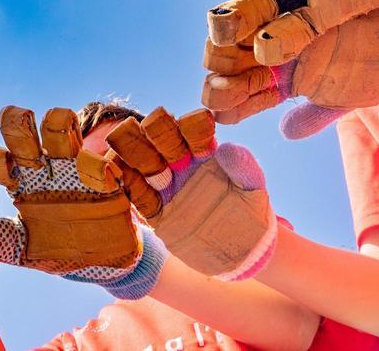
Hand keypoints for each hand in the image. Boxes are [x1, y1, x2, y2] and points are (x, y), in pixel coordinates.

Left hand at [0, 106, 165, 298]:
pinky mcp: (108, 177)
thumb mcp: (26, 251)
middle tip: (14, 117)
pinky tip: (102, 172)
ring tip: (59, 120)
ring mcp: (75, 166)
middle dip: (17, 123)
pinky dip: (101, 163)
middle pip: (24, 133)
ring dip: (59, 121)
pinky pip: (105, 160)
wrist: (101, 262)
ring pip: (62, 130)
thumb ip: (4, 242)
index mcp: (20, 181)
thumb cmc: (57, 249)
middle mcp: (44, 167)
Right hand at [105, 107, 276, 280]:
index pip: (189, 124)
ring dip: (136, 155)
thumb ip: (245, 169)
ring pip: (134, 153)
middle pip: (154, 129)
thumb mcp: (255, 193)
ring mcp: (162, 183)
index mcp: (204, 150)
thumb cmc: (252, 217)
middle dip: (157, 136)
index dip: (189, 128)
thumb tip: (225, 147)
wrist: (241, 254)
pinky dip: (123, 184)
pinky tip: (129, 186)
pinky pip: (130, 190)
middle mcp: (179, 160)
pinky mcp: (152, 209)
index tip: (200, 150)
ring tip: (156, 177)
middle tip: (171, 159)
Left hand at [202, 0, 378, 138]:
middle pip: (227, 66)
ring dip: (221, 45)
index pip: (241, 99)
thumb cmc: (370, 72)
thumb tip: (286, 133)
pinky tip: (236, 23)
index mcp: (278, 82)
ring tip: (220, 52)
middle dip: (217, 78)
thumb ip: (315, 116)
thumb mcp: (344, 100)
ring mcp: (275, 25)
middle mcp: (269, 54)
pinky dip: (246, 14)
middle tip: (218, 86)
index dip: (226, 107)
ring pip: (233, 35)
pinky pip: (258, 5)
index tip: (219, 115)